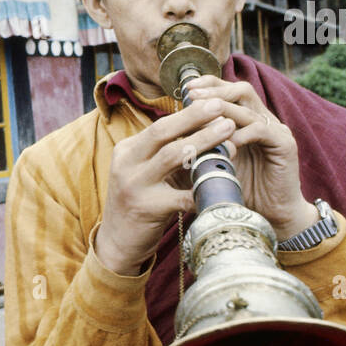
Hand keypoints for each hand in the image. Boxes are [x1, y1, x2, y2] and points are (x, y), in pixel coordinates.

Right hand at [95, 97, 236, 274]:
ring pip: (173, 155)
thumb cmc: (138, 203)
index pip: (160, 125)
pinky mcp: (146, 208)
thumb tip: (201, 127)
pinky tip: (226, 183)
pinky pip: (182, 195)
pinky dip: (205, 188)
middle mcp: (126, 164)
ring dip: (204, 141)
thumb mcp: (143, 172)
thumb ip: (163, 152)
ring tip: (228, 131)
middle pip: (162, 131)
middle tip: (222, 106)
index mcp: (126, 151)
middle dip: (194, 116)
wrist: (116, 243)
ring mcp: (134, 185)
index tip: (213, 102)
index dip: (188, 113)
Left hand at [183, 75, 315, 239]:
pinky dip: (240, 134)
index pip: (228, 91)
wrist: (269, 215)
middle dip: (215, 90)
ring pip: (248, 107)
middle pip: (240, 90)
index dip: (208, 85)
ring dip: (223, 109)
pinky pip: (261, 130)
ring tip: (202, 113)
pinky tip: (224, 143)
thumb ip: (193, 148)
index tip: (185, 89)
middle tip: (192, 94)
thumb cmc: (237, 188)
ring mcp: (275, 130)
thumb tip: (160, 138)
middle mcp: (262, 119)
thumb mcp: (208, 164)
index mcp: (245, 119)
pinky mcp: (285, 145)